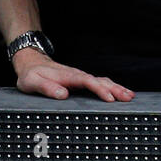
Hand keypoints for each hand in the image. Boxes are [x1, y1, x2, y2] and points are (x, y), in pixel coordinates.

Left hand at [13, 48, 134, 101]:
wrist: (32, 62)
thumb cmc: (31, 75)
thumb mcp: (33, 82)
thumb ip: (47, 87)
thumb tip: (63, 94)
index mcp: (68, 76)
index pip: (88, 82)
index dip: (100, 90)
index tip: (110, 98)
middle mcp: (77, 75)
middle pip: (100, 81)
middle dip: (115, 89)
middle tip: (128, 98)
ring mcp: (81, 77)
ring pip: (102, 81)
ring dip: (116, 87)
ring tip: (129, 96)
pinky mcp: (81, 80)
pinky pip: (99, 82)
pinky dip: (111, 87)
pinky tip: (119, 92)